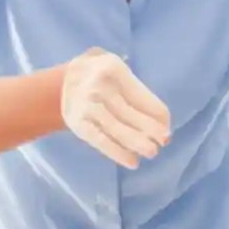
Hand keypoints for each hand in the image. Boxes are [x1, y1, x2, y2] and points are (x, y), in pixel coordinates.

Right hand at [62, 48, 170, 168]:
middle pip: (131, 113)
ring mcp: (87, 107)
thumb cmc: (99, 74)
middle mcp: (99, 87)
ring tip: (152, 152)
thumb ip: (135, 86)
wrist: (62, 83)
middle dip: (151, 129)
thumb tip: (161, 118)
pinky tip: (132, 162)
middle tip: (165, 141)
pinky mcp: (79, 125)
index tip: (167, 125)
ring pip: (118, 129)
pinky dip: (118, 153)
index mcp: (113, 69)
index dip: (157, 113)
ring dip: (138, 143)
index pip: (141, 96)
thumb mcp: (116, 66)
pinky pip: (101, 141)